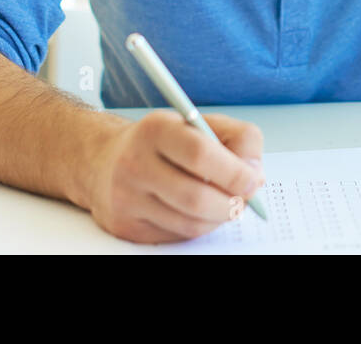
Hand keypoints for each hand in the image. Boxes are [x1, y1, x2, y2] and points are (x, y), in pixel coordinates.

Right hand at [86, 110, 264, 243]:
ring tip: (223, 204)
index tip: (253, 179)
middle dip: (231, 203)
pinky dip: (197, 226)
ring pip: (189, 223)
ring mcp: (126, 198)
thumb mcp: (199, 124)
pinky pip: (175, 235)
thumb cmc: (164, 142)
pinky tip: (197, 212)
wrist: (105, 161)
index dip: (234, 171)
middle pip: (196, 196)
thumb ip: (238, 139)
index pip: (200, 154)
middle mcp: (134, 162)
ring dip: (217, 218)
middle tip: (245, 200)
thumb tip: (255, 176)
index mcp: (155, 129)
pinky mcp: (125, 226)